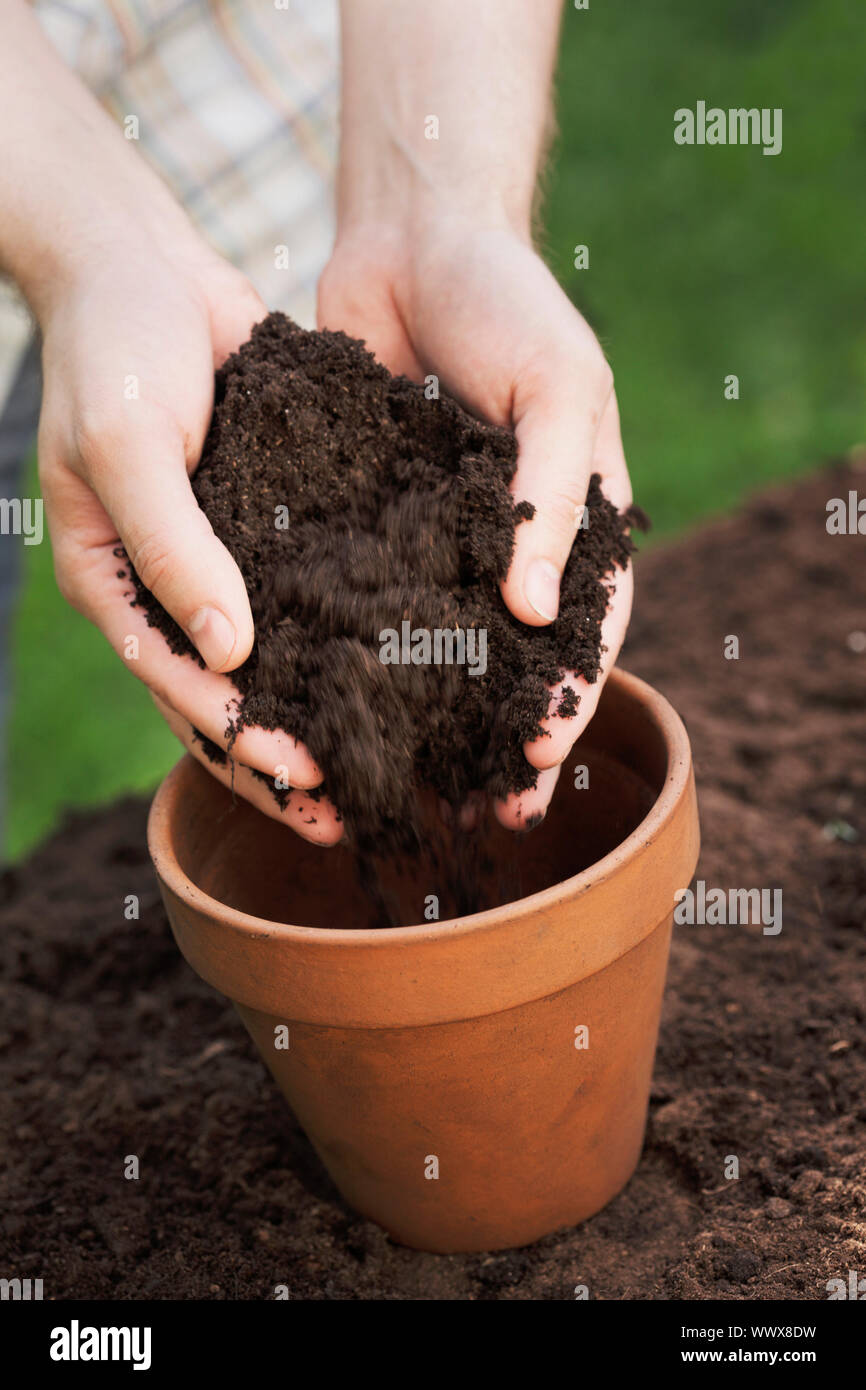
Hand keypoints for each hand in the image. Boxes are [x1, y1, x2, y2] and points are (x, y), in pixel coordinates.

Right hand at [37, 232, 341, 844]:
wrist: (143, 266)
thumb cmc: (115, 350)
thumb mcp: (129, 446)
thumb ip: (175, 549)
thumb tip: (231, 654)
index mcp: (117, 584)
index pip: (180, 686)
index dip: (241, 741)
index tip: (307, 779)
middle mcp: (170, 587)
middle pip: (228, 698)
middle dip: (283, 759)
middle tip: (350, 811)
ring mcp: (217, 560)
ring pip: (271, 661)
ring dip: (318, 713)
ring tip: (379, 764)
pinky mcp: (263, 526)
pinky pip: (301, 596)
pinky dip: (338, 637)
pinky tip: (394, 665)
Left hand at [319, 215, 632, 828]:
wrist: (411, 237)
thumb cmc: (508, 302)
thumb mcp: (556, 386)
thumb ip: (550, 496)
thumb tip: (536, 612)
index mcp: (572, 519)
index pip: (587, 629)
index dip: (570, 697)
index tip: (540, 758)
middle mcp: (506, 543)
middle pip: (514, 661)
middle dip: (506, 737)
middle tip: (492, 810)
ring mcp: (436, 537)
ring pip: (437, 646)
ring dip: (432, 717)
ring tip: (413, 782)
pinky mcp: (368, 521)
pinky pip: (365, 596)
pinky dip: (357, 651)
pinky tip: (336, 702)